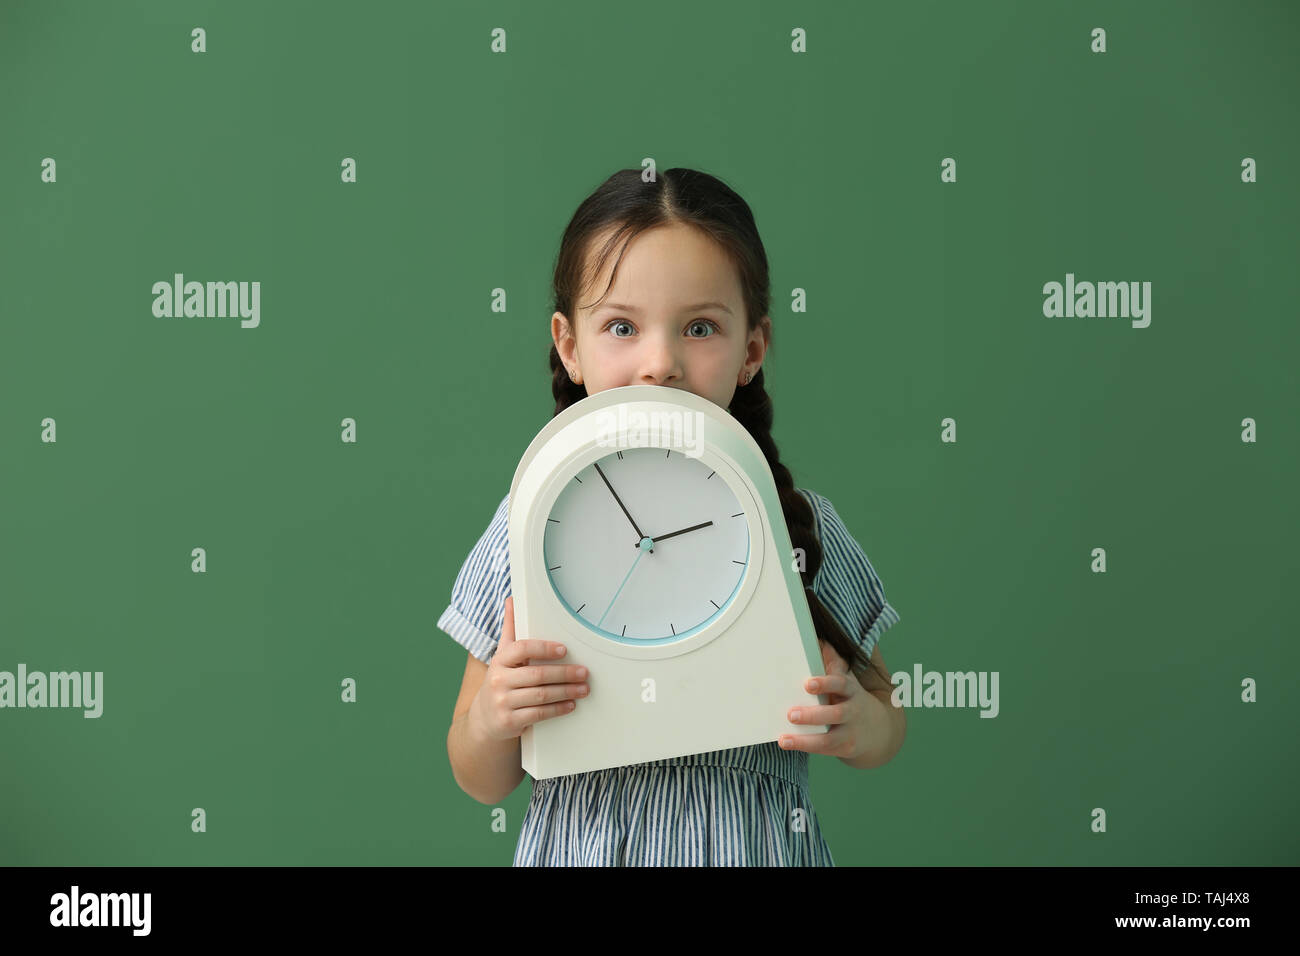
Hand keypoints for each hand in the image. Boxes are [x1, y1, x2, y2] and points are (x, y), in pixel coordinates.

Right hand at [469, 595, 589, 741]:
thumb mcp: (502, 656)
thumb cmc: (500, 681)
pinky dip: (558, 709)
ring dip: (566, 692)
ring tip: (583, 688)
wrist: (484, 719)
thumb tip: (512, 599)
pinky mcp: (509, 721)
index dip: (544, 648)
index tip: (564, 649)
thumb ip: (510, 629)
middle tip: (584, 672)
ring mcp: (503, 702)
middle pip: (537, 674)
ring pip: (541, 695)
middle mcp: (498, 680)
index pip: (521, 649)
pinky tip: (570, 704)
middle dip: (564, 673)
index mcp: (500, 661)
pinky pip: (539, 714)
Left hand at [778, 639, 868, 757]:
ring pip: (829, 737)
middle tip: (791, 714)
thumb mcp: (845, 679)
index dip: (825, 683)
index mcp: (850, 689)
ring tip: (784, 738)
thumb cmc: (850, 698)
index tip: (808, 684)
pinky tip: (786, 743)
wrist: (878, 730)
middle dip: (814, 715)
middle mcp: (852, 711)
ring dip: (805, 738)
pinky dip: (805, 746)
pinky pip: (824, 748)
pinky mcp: (845, 748)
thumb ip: (832, 662)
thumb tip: (818, 639)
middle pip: (836, 713)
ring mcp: (850, 731)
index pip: (841, 684)